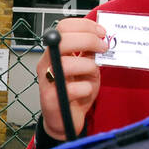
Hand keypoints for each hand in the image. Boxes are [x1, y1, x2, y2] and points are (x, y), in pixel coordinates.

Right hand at [37, 17, 107, 140]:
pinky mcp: (52, 100)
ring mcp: (47, 81)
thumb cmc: (74, 93)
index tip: (101, 32)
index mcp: (54, 52)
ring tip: (93, 74)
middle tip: (102, 47)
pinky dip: (86, 89)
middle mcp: (46, 64)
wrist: (64, 121)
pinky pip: (74, 89)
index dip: (85, 26)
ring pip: (68, 64)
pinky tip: (85, 92)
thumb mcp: (85, 68)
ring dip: (88, 67)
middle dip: (88, 40)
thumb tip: (101, 37)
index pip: (63, 27)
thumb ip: (89, 53)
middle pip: (63, 40)